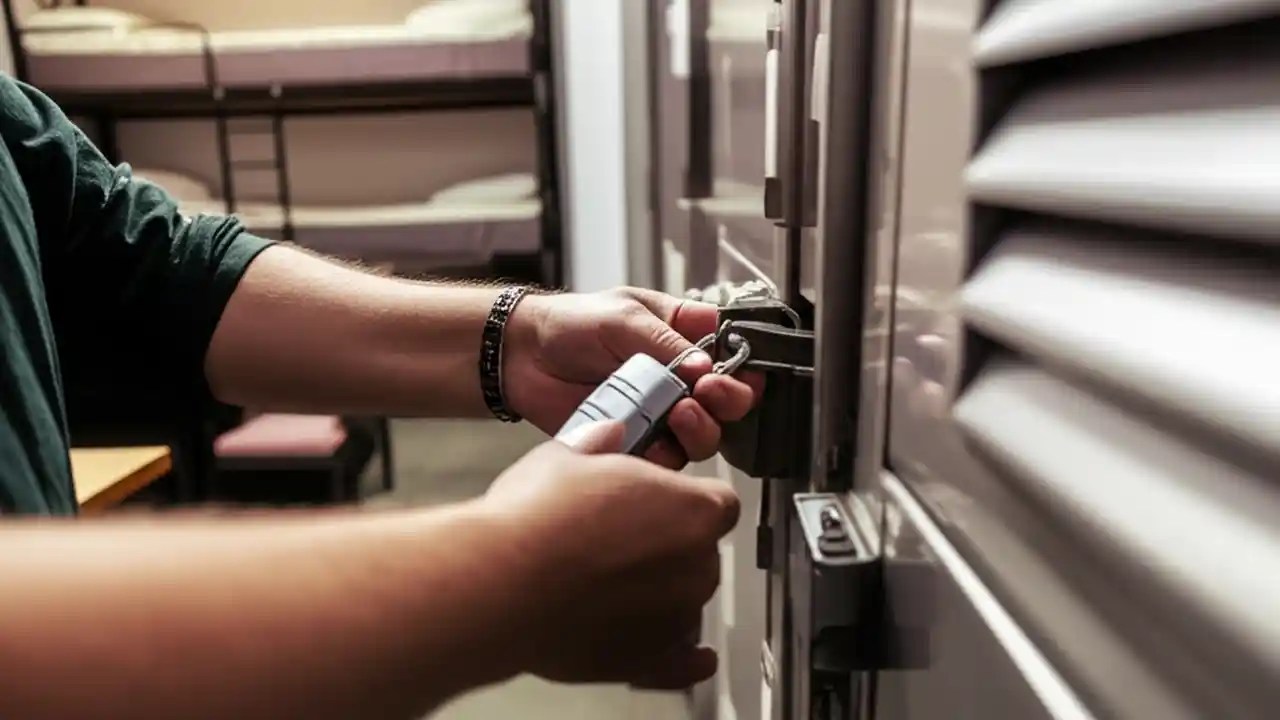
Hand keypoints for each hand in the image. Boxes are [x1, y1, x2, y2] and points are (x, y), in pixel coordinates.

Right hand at [482, 422, 739, 688]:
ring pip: (684, 600)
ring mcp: (675, 618)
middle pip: (700, 551)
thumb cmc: (535, 519)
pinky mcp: (647, 660)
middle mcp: (696, 567)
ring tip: (606, 582)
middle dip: (669, 543)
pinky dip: (687, 658)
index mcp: (692, 511)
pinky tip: (694, 657)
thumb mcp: (565, 456)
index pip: (718, 501)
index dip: (686, 498)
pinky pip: (684, 662)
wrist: (500, 584)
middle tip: (618, 536)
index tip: (660, 498)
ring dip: (661, 591)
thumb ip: (598, 445)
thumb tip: (607, 436)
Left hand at [503, 287, 761, 467]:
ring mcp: (662, 412)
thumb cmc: (571, 323)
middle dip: (729, 400)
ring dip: (701, 428)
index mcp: (685, 337)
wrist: (523, 356)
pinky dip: (664, 455)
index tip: (730, 370)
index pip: (735, 354)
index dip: (744, 366)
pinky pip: (666, 460)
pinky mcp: (639, 442)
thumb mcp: (624, 315)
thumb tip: (707, 366)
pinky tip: (650, 440)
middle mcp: (680, 378)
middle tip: (708, 392)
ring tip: (680, 414)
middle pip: (729, 401)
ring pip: (706, 435)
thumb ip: (667, 342)